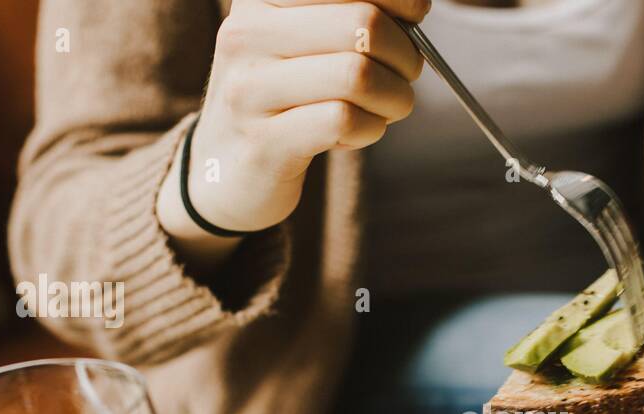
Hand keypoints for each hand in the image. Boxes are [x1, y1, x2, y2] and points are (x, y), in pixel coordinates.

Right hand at [158, 0, 426, 247]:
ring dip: (394, 96)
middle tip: (406, 72)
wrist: (228, 167)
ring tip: (388, 106)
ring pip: (358, 75)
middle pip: (363, 24)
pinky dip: (370, 129)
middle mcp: (247, 33)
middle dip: (405, 53)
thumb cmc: (283, 95)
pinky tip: (359, 133)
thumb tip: (415, 2)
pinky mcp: (266, 141)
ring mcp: (251, 89)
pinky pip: (343, 122)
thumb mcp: (303, 37)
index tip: (414, 14)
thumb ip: (348, 12)